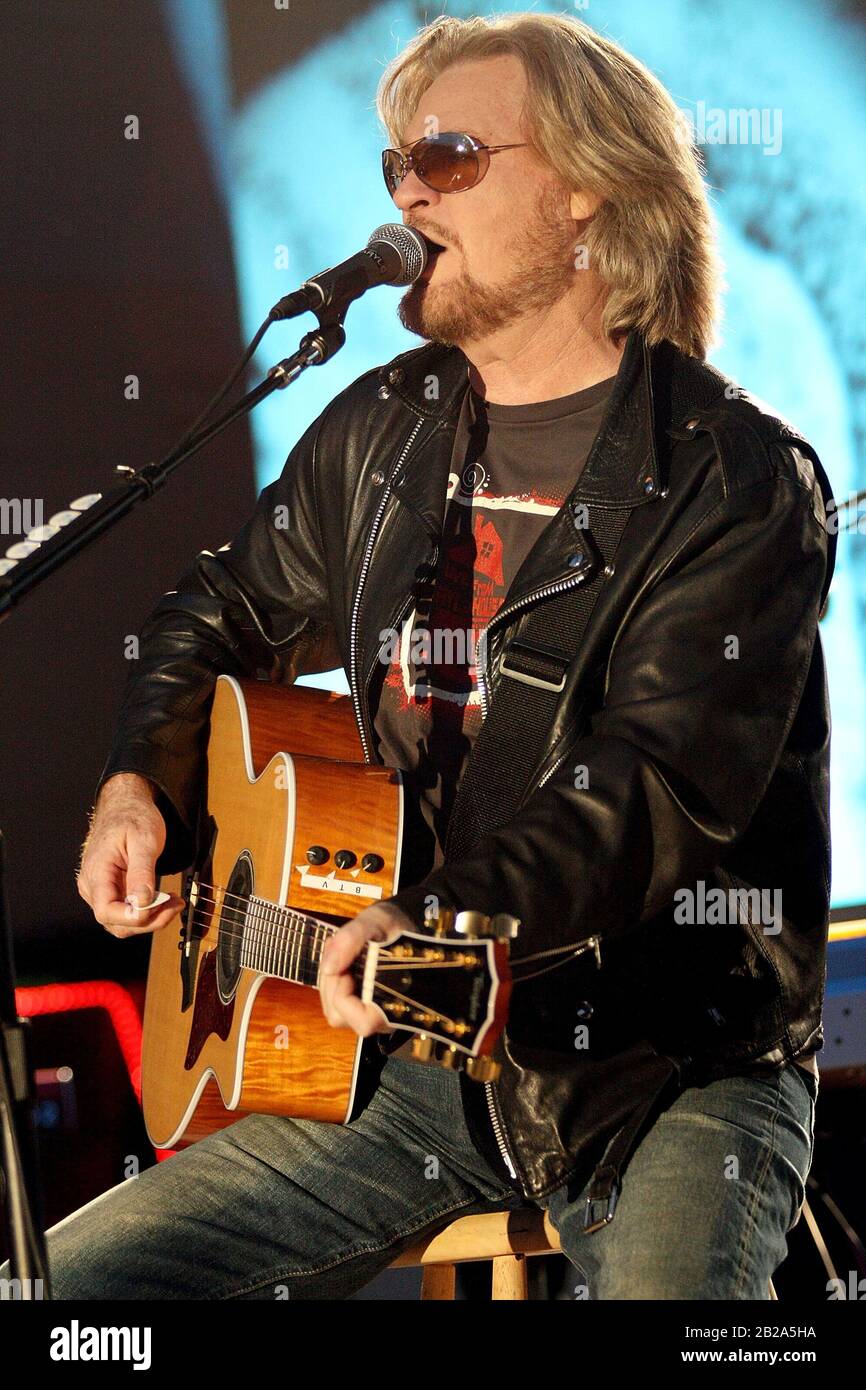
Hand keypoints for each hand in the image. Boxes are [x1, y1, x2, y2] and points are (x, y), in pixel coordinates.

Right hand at [77, 773, 185, 938]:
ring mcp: (100, 890)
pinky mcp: (110, 891)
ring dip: (149, 919)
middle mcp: (93, 886)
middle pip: (115, 923)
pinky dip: (146, 912)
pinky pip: (125, 912)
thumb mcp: (145, 840)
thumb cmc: (132, 817)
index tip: (159, 907)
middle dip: (148, 920)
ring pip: (121, 923)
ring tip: (172, 903)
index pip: (106, 911)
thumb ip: (142, 872)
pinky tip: (162, 901)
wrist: (126, 806)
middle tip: (175, 905)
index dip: (133, 917)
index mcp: (97, 872)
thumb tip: (142, 901)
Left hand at [318, 902, 413, 1036]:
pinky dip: (332, 982)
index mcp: (398, 1003)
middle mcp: (385, 1016)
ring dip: (329, 982)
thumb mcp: (373, 922)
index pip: (363, 1021)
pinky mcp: (359, 1006)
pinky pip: (335, 1003)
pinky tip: (342, 962)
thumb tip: (328, 968)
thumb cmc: (392, 927)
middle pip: (340, 1017)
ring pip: (334, 1012)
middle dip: (332, 984)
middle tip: (340, 955)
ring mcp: (371, 1013)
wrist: (399, 928)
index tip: (347, 968)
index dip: (345, 995)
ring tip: (341, 955)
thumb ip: (350, 940)